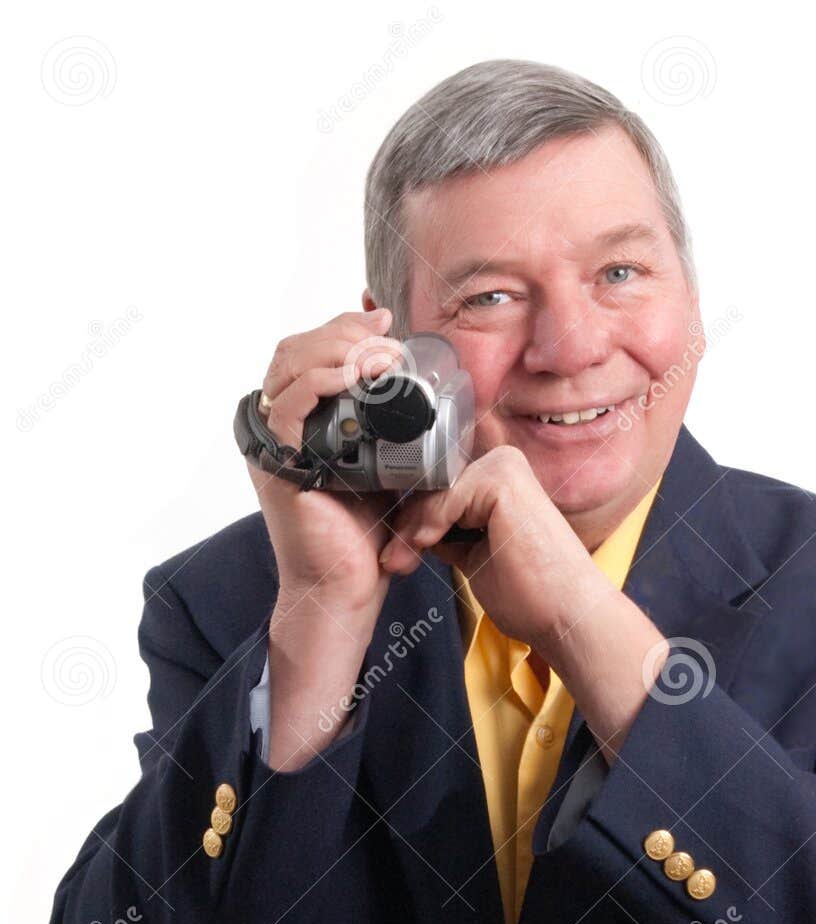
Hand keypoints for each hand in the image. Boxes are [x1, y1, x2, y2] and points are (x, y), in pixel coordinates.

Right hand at [249, 306, 406, 621]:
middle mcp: (276, 424)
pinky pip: (290, 406)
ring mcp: (271, 442)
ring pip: (292, 365)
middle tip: (388, 335)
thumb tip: (415, 371)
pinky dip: (320, 381)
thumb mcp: (387, 455)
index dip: (344, 325)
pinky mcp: (275, 463)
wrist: (351, 585)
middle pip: (298, 348)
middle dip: (345, 332)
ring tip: (382, 355)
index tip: (386, 317)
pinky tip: (352, 375)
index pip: (310, 349)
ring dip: (339, 349)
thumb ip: (390, 415)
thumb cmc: (369, 527)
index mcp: (297, 418)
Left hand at [379, 445, 611, 653]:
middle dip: (407, 526)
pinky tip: (422, 547)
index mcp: (501, 481)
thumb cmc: (530, 594)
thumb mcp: (473, 556)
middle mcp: (504, 465)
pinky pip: (446, 498)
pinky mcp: (503, 480)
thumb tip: (411, 527)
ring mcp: (505, 468)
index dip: (413, 521)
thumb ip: (449, 534)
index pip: (441, 492)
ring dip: (411, 531)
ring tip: (399, 563)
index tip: (396, 553)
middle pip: (433, 488)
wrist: (565, 615)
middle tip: (392, 562)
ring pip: (434, 494)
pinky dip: (428, 524)